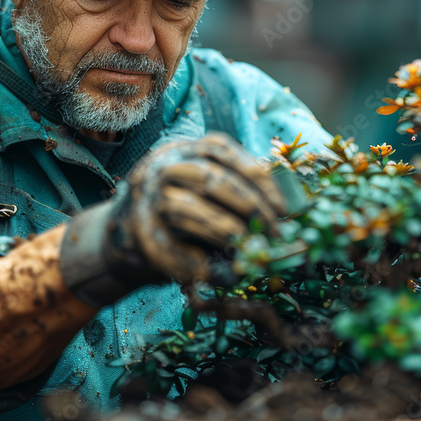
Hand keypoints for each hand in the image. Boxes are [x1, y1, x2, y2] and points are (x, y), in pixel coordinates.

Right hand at [113, 132, 287, 283]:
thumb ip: (243, 188)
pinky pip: (168, 248)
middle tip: (274, 231)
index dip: (257, 177)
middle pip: (209, 178)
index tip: (284, 206)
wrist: (133, 227)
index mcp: (186, 149)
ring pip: (186, 210)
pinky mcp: (141, 233)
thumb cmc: (188, 203)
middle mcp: (164, 167)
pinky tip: (217, 272)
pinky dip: (195, 262)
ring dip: (224, 230)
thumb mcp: (211, 185)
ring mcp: (148, 199)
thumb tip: (287, 206)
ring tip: (250, 248)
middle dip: (248, 206)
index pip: (223, 151)